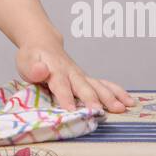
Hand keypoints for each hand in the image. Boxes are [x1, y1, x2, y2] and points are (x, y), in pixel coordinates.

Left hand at [16, 41, 135, 113]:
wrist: (43, 43)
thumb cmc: (33, 57)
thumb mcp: (25, 61)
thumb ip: (33, 68)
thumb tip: (41, 70)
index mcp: (55, 70)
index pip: (60, 85)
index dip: (65, 97)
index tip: (71, 110)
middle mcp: (71, 73)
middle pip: (83, 86)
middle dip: (91, 99)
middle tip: (98, 111)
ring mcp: (81, 76)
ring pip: (98, 86)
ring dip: (110, 97)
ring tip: (122, 107)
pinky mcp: (87, 79)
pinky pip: (104, 84)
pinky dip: (117, 92)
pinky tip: (129, 101)